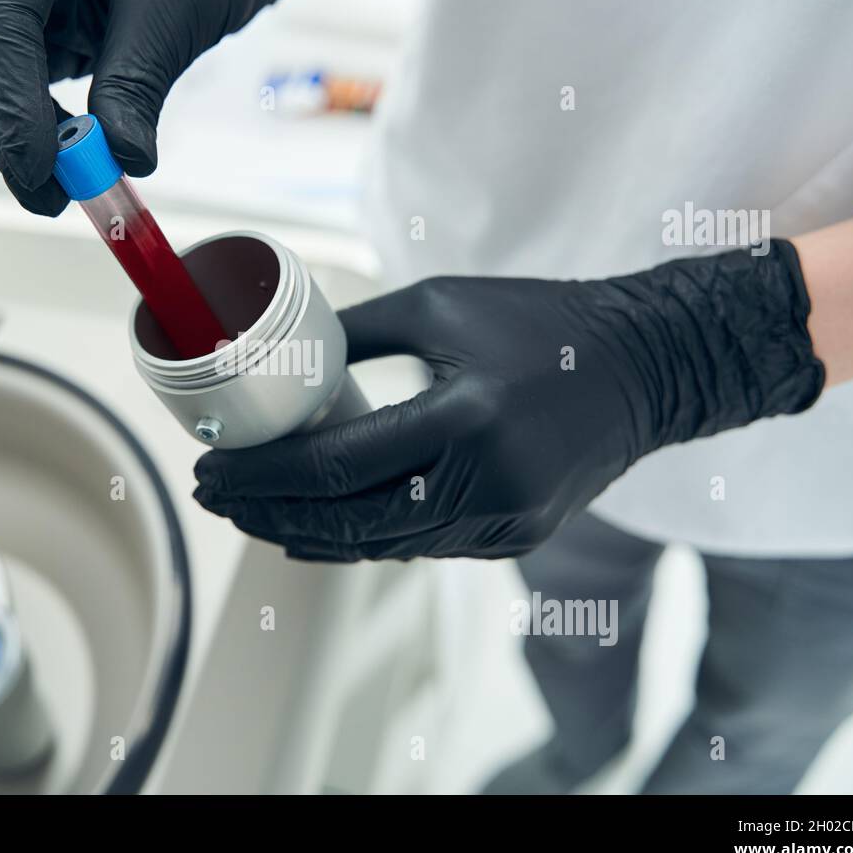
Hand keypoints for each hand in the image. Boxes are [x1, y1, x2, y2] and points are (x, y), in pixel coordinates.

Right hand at [0, 0, 334, 214]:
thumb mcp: (177, 2)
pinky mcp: (44, 23)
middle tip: (46, 192)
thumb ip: (138, 79)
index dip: (13, 102)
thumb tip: (119, 156)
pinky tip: (73, 153)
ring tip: (65, 184)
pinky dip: (41, 122)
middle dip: (3, 126)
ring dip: (17, 131)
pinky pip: (22, 79)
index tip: (41, 167)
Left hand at [193, 243, 824, 561]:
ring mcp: (504, 522)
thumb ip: (355, 335)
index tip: (208, 469)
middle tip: (214, 496)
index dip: (258, 477)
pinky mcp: (514, 537)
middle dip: (267, 514)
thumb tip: (282, 361)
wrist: (644, 369)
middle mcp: (485, 484)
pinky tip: (321, 526)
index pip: (332, 466)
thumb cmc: (543, 324)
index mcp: (464, 418)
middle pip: (346, 522)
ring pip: (379, 546)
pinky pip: (419, 546)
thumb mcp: (439, 306)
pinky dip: (363, 537)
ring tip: (254, 513)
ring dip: (309, 534)